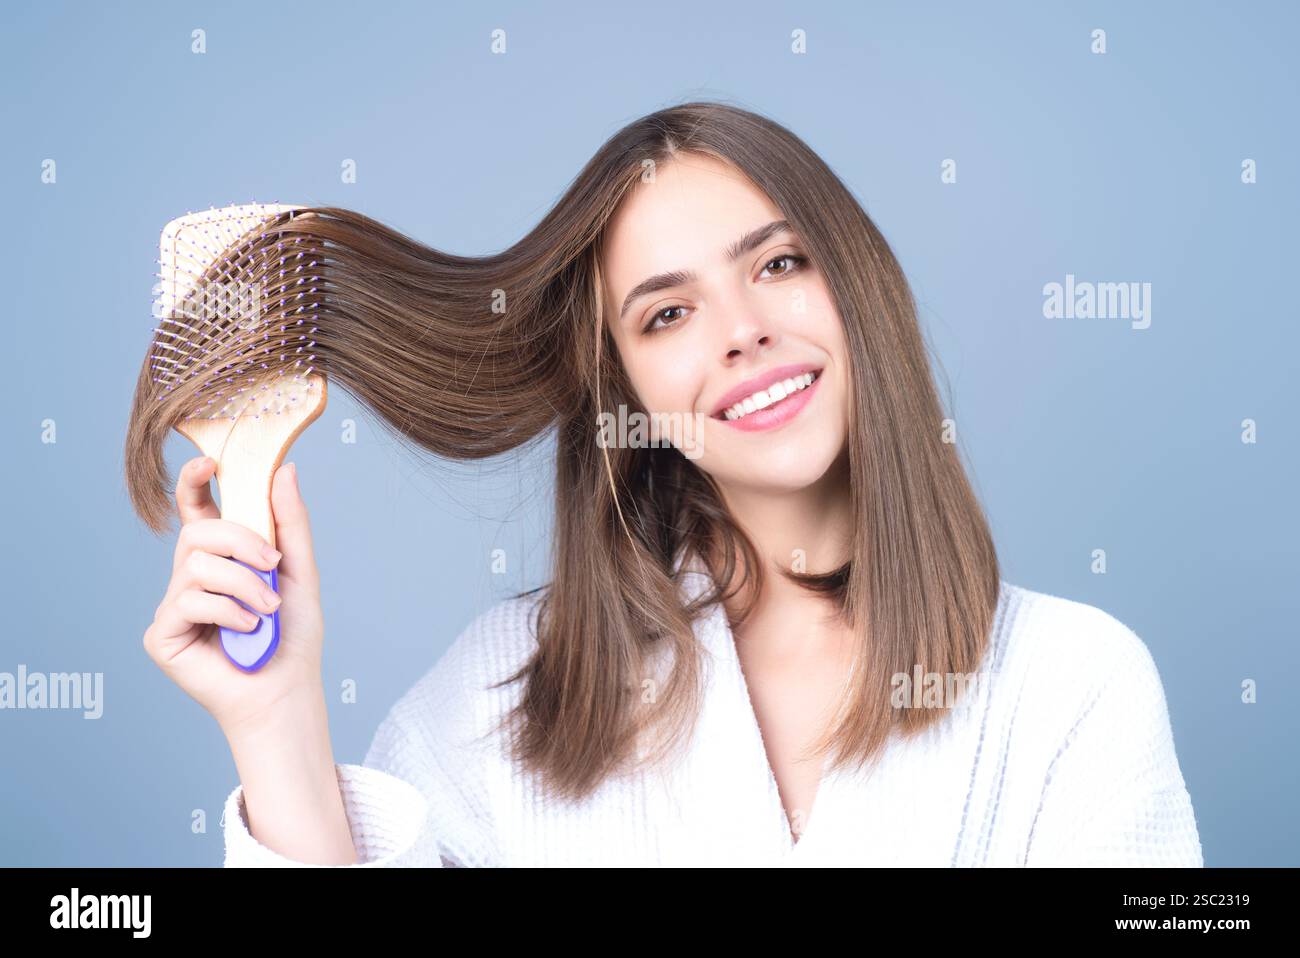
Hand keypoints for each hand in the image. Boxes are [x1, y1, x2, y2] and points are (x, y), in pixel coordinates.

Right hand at [142, 457, 326, 736]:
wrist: (287, 690)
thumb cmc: (292, 635)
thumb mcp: (298, 569)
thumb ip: (289, 522)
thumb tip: (284, 469)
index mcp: (221, 558)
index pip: (197, 511)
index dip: (193, 483)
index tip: (208, 464)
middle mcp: (191, 578)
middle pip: (197, 532)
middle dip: (241, 541)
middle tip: (273, 566)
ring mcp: (173, 606)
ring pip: (196, 565)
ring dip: (243, 584)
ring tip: (267, 610)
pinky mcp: (162, 635)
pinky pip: (189, 601)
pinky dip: (228, 612)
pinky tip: (246, 630)